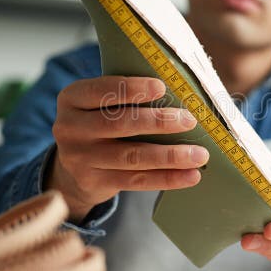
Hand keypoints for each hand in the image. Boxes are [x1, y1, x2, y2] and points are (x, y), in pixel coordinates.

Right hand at [46, 76, 208, 222]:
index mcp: (72, 99)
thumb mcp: (100, 104)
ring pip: (131, 156)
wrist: (73, 169)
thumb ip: (125, 95)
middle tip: (190, 120)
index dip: (131, 88)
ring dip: (170, 156)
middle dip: (158, 122)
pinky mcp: (95, 183)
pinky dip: (167, 178)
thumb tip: (180, 91)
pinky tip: (190, 176)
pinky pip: (136, 180)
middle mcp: (70, 128)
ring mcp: (80, 158)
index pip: (101, 90)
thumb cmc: (101, 122)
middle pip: (119, 124)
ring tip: (200, 154)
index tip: (161, 87)